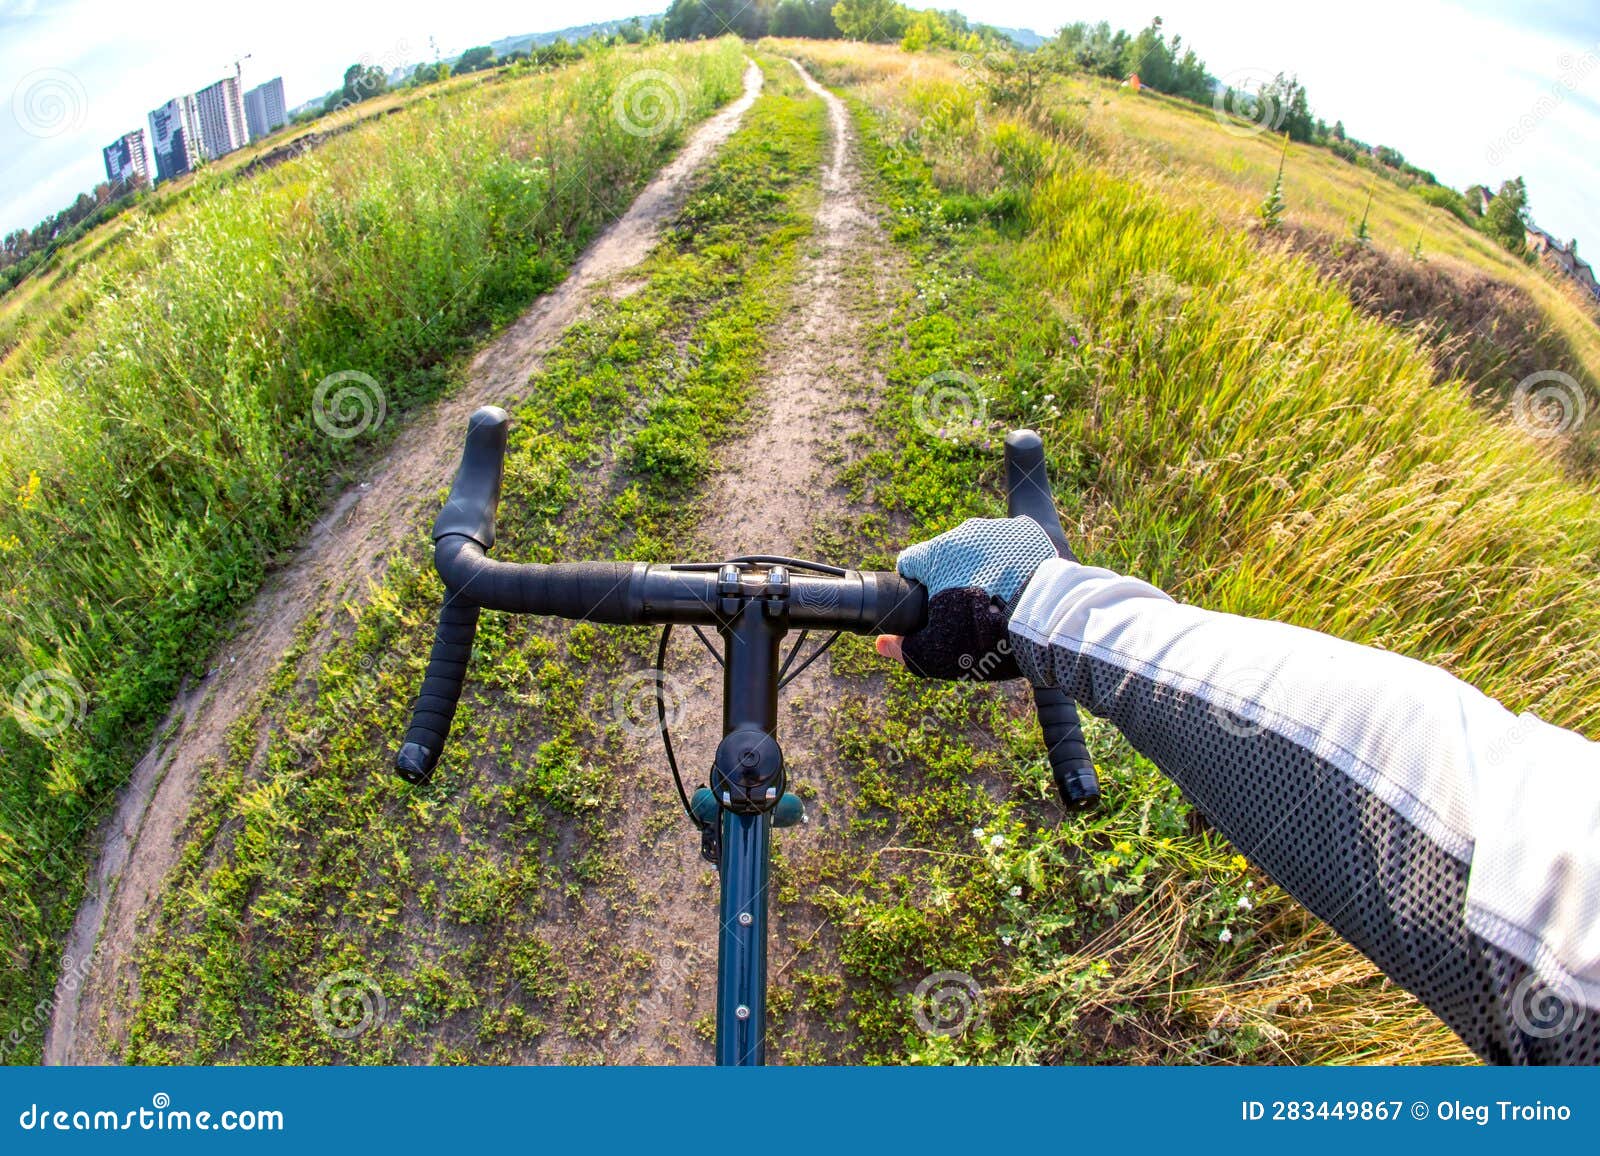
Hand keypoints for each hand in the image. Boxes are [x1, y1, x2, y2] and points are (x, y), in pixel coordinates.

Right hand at [875, 516, 1058, 679]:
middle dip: (954, 581)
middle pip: (948, 557)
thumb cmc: (986, 637)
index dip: (916, 588)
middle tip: (971, 614)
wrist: (1048, 623)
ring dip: (986, 571)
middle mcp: (966, 532)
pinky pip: (1015, 550)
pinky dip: (1015, 567)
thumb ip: (904, 648)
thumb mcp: (938, 653)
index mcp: (936, 554)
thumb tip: (882, 644)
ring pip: (983, 551)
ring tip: (1002, 604)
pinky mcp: (1033, 534)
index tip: (932, 609)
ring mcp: (1002, 530)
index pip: (911, 563)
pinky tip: (1023, 591)